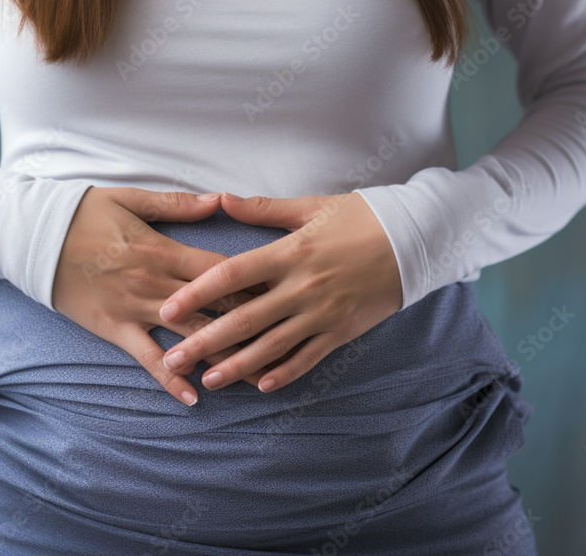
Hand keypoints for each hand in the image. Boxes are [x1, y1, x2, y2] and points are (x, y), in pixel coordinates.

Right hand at [51, 186, 267, 405]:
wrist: (34, 236)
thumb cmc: (84, 212)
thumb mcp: (131, 199)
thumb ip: (178, 204)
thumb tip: (220, 200)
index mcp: (165, 249)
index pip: (221, 271)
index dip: (255, 283)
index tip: (285, 293)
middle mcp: (156, 283)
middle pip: (214, 307)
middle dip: (252, 325)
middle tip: (286, 342)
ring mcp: (136, 308)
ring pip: (189, 336)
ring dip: (222, 357)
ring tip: (255, 377)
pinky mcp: (114, 329)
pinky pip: (147, 358)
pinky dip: (170, 378)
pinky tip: (194, 397)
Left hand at [157, 192, 402, 392]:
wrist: (418, 239)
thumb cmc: (362, 218)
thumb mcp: (311, 207)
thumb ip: (262, 209)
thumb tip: (221, 199)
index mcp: (290, 252)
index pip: (233, 275)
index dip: (197, 293)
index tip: (167, 307)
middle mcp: (303, 287)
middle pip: (244, 319)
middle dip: (205, 341)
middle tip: (174, 357)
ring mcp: (323, 313)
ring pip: (273, 346)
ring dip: (238, 366)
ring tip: (208, 379)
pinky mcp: (343, 330)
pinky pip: (309, 358)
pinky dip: (285, 373)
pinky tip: (261, 386)